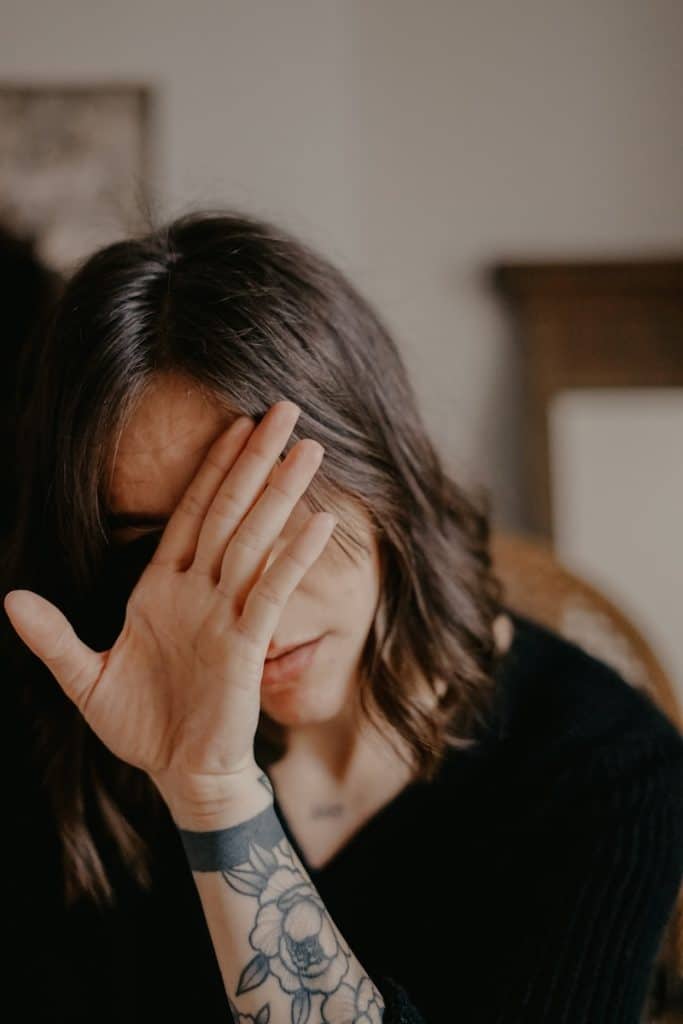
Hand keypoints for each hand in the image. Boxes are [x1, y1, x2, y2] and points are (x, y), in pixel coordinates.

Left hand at [4, 400, 335, 815]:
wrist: (178, 774)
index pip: (193, 512)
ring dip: (281, 493)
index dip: (213, 468)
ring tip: (309, 449)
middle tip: (286, 410)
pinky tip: (317, 522)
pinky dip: (294, 557)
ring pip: (256, 539)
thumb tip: (9, 597)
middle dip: (256, 459)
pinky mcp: (248, 644)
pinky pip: (272, 591)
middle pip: (231, 510)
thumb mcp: (85, 679)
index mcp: (164, 587)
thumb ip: (53, 637)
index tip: (235, 425)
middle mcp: (201, 590)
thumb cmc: (139, 726)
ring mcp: (227, 613)